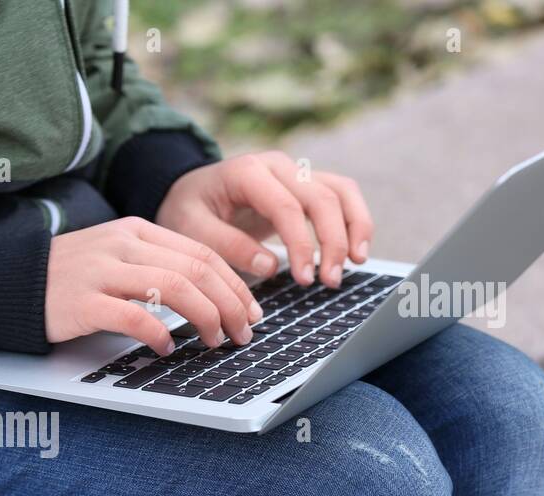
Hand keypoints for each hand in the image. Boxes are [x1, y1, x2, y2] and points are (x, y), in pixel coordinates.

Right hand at [45, 217, 263, 353]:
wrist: (8, 282)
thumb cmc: (68, 279)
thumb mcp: (115, 258)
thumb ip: (155, 267)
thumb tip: (209, 297)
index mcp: (136, 230)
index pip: (202, 252)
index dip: (236, 284)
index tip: (252, 311)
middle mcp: (122, 244)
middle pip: (196, 270)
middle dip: (230, 305)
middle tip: (243, 333)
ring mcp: (101, 271)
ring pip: (174, 289)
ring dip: (205, 318)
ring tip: (214, 341)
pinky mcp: (83, 301)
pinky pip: (134, 316)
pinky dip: (159, 334)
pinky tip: (168, 349)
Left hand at [156, 151, 374, 287]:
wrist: (187, 191)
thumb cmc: (187, 210)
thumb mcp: (192, 230)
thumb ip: (228, 246)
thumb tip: (271, 266)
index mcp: (248, 172)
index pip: (287, 207)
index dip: (301, 245)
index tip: (303, 279)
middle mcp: (278, 165)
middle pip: (322, 197)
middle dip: (333, 242)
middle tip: (329, 282)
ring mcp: (295, 173)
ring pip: (341, 192)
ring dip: (354, 228)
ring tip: (355, 265)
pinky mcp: (304, 187)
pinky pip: (340, 197)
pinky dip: (354, 221)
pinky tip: (356, 252)